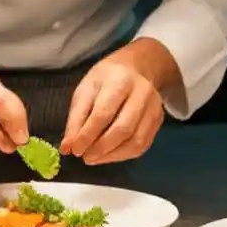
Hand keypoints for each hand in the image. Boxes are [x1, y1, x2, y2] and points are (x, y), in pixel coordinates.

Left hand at [61, 41, 172, 164]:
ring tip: (94, 158)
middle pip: (123, 128)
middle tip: (85, 157)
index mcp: (119, 81)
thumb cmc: (105, 80)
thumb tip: (67, 148)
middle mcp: (142, 94)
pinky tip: (108, 156)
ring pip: (136, 140)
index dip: (87, 135)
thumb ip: (75, 119)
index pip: (103, 113)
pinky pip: (143, 145)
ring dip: (113, 155)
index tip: (74, 150)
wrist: (136, 68)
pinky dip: (124, 155)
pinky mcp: (159, 121)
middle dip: (101, 148)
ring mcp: (154, 108)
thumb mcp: (84, 91)